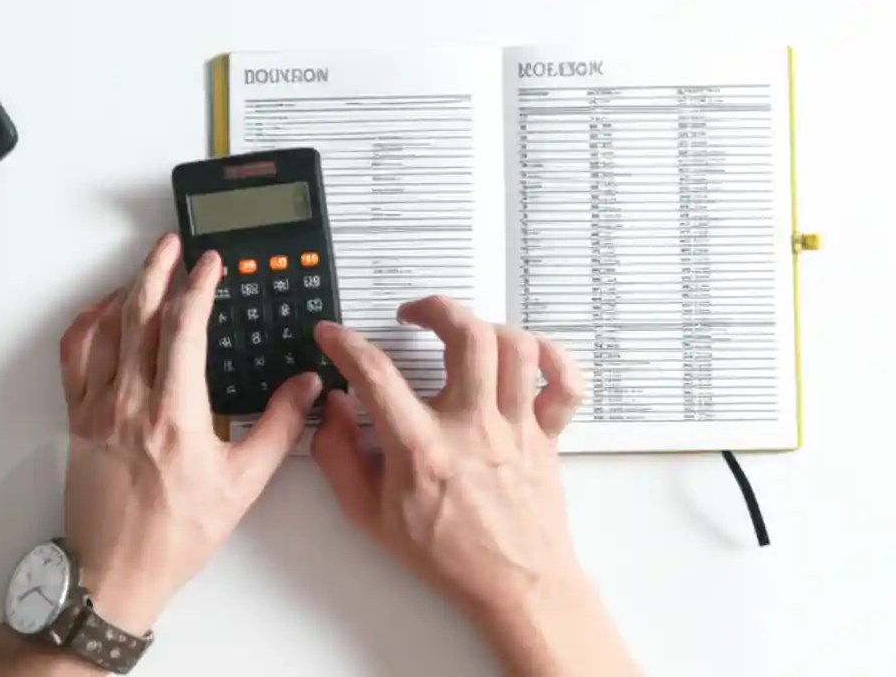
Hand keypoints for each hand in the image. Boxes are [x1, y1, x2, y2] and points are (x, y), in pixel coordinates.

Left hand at [57, 233, 321, 633]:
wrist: (115, 572)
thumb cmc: (176, 535)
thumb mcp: (243, 484)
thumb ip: (278, 427)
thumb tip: (305, 386)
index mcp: (176, 414)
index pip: (185, 328)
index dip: (199, 286)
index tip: (211, 264)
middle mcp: (131, 402)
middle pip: (140, 313)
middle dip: (158, 269)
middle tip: (173, 244)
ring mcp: (98, 407)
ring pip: (106, 328)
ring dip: (126, 289)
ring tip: (145, 269)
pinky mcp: (78, 419)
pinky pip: (75, 356)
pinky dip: (88, 324)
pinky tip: (102, 312)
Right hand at [311, 295, 581, 611]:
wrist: (514, 585)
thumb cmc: (445, 556)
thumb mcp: (368, 516)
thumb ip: (339, 456)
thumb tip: (333, 408)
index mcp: (422, 448)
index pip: (376, 374)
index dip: (345, 344)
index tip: (331, 334)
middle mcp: (472, 427)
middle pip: (465, 336)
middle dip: (434, 308)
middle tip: (412, 315)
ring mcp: (515, 428)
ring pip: (515, 347)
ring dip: (486, 326)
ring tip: (462, 333)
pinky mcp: (547, 436)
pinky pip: (564, 383)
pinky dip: (552, 357)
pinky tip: (526, 354)